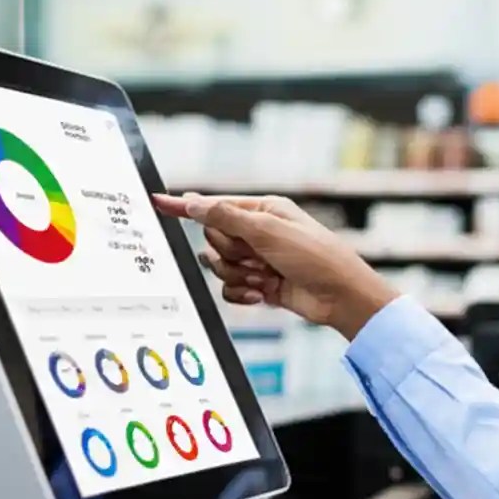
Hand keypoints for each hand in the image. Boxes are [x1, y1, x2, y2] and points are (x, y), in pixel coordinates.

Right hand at [152, 193, 399, 338]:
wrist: (340, 297)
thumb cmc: (315, 256)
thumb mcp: (268, 231)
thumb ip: (226, 217)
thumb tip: (194, 202)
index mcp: (263, 210)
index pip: (215, 206)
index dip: (186, 206)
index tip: (157, 202)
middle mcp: (258, 233)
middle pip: (214, 240)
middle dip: (231, 253)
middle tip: (257, 257)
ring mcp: (258, 260)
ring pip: (220, 267)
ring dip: (239, 274)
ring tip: (265, 277)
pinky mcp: (259, 284)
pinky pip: (230, 288)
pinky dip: (243, 292)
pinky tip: (262, 292)